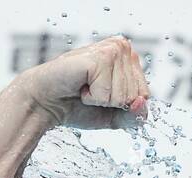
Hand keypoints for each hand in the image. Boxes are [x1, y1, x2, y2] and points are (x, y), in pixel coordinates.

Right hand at [13, 35, 150, 129]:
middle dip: (112, 103)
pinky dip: (92, 98)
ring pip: (124, 96)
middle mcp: (122, 47)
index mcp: (129, 57)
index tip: (101, 95)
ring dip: (100, 100)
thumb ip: (135, 115)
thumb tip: (140, 102)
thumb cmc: (76, 105)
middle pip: (136, 96)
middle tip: (91, 91)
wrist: (46, 103)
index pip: (145, 96)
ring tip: (85, 87)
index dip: (122, 106)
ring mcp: (112, 50)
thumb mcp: (114, 115)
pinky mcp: (99, 58)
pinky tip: (81, 85)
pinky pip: (108, 95)